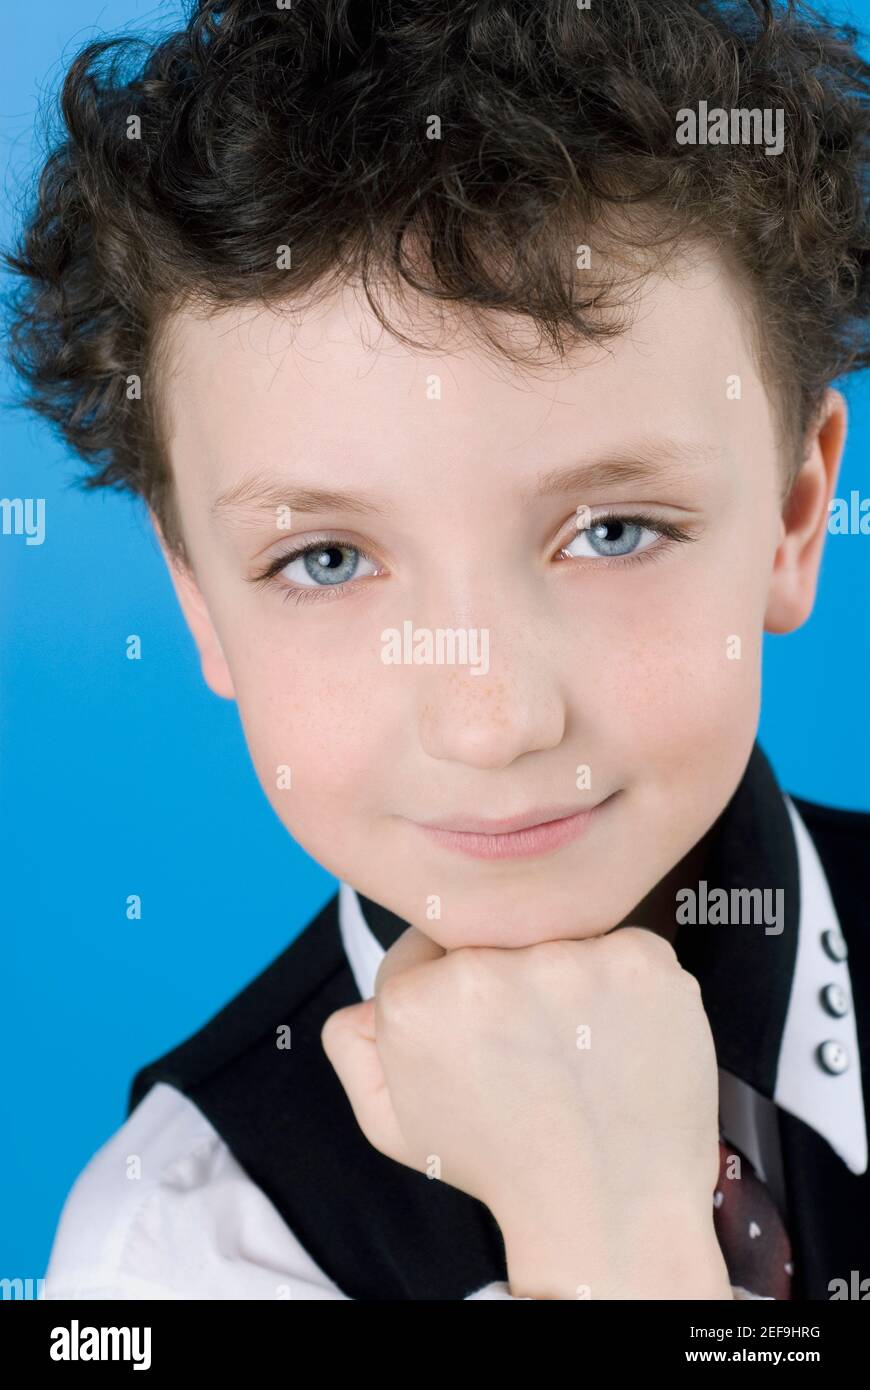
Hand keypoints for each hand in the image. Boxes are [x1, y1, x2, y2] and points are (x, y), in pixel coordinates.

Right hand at [321, 924, 729, 1297]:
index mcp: (415, 1001)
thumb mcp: (392, 1121)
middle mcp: (487, 970)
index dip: (453, 988)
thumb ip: (353, 1044)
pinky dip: (627, 986)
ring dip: (568, 980)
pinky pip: (627, 944)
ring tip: (579, 1050)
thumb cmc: (501, 1161)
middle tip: (531, 1046)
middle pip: (494, 935)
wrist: (610, 1208)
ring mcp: (572, 961)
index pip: (427, 943)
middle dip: (509, 979)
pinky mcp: (642, 961)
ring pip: (559, 937)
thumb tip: (365, 992)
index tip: (479, 1035)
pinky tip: (621, 1039)